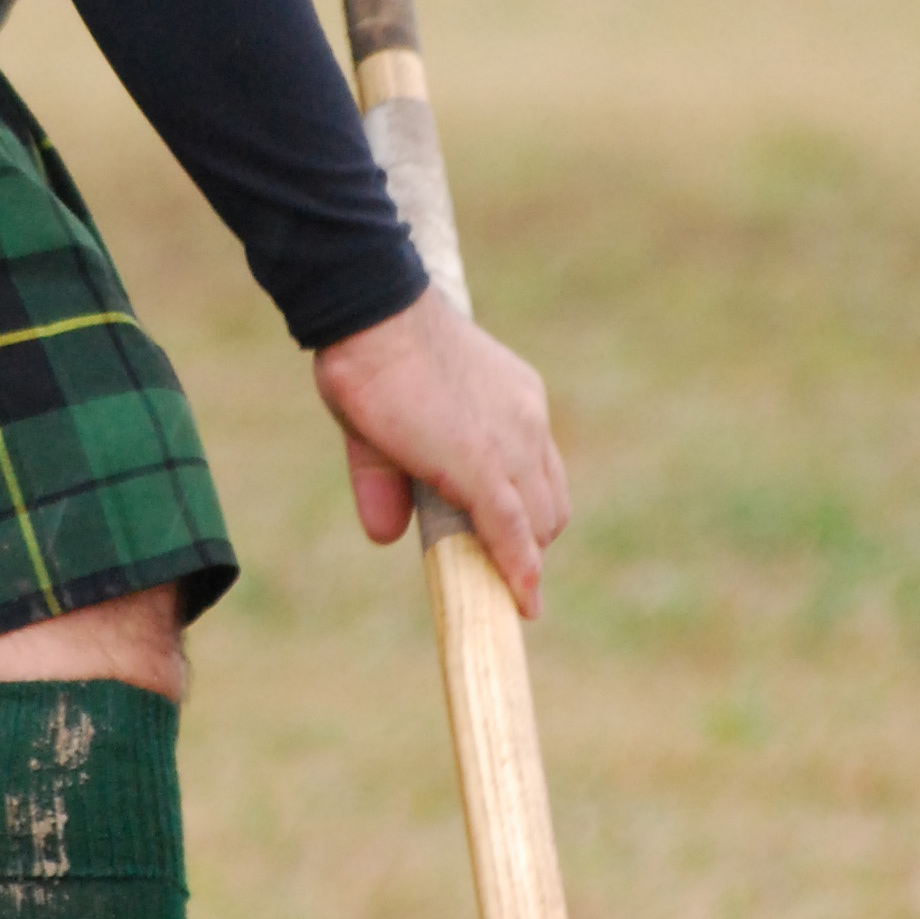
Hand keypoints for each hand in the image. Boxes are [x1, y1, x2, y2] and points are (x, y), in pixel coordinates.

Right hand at [313, 286, 568, 615]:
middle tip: (490, 566)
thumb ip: (385, 482)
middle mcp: (528, 421)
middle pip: (550, 503)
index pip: (539, 472)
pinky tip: (518, 601)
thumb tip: (384, 535)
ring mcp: (513, 444)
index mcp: (514, 401)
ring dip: (519, 559)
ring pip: (539, 522)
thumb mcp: (379, 426)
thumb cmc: (370, 352)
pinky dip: (517, 571)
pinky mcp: (485, 467)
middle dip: (526, 541)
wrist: (372, 317)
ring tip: (495, 587)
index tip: (509, 539)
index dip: (525, 512)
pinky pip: (512, 532)